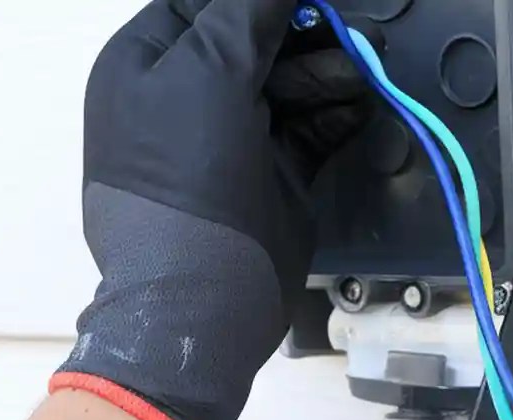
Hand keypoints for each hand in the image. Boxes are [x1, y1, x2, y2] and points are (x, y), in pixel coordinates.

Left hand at [52, 0, 368, 419]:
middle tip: (351, 33)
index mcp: (148, 64)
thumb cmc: (186, 180)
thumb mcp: (209, 74)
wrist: (201, 297)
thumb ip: (245, 13)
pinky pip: (311, 130)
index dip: (261, 1)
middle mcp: (187, 98)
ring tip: (363, 72)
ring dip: (330, 71)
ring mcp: (231, 140)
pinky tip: (365, 104)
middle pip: (255, 40)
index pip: (206, 5)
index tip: (311, 2)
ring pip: (290, 84)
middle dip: (305, 32)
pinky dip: (339, 114)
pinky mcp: (271, 177)